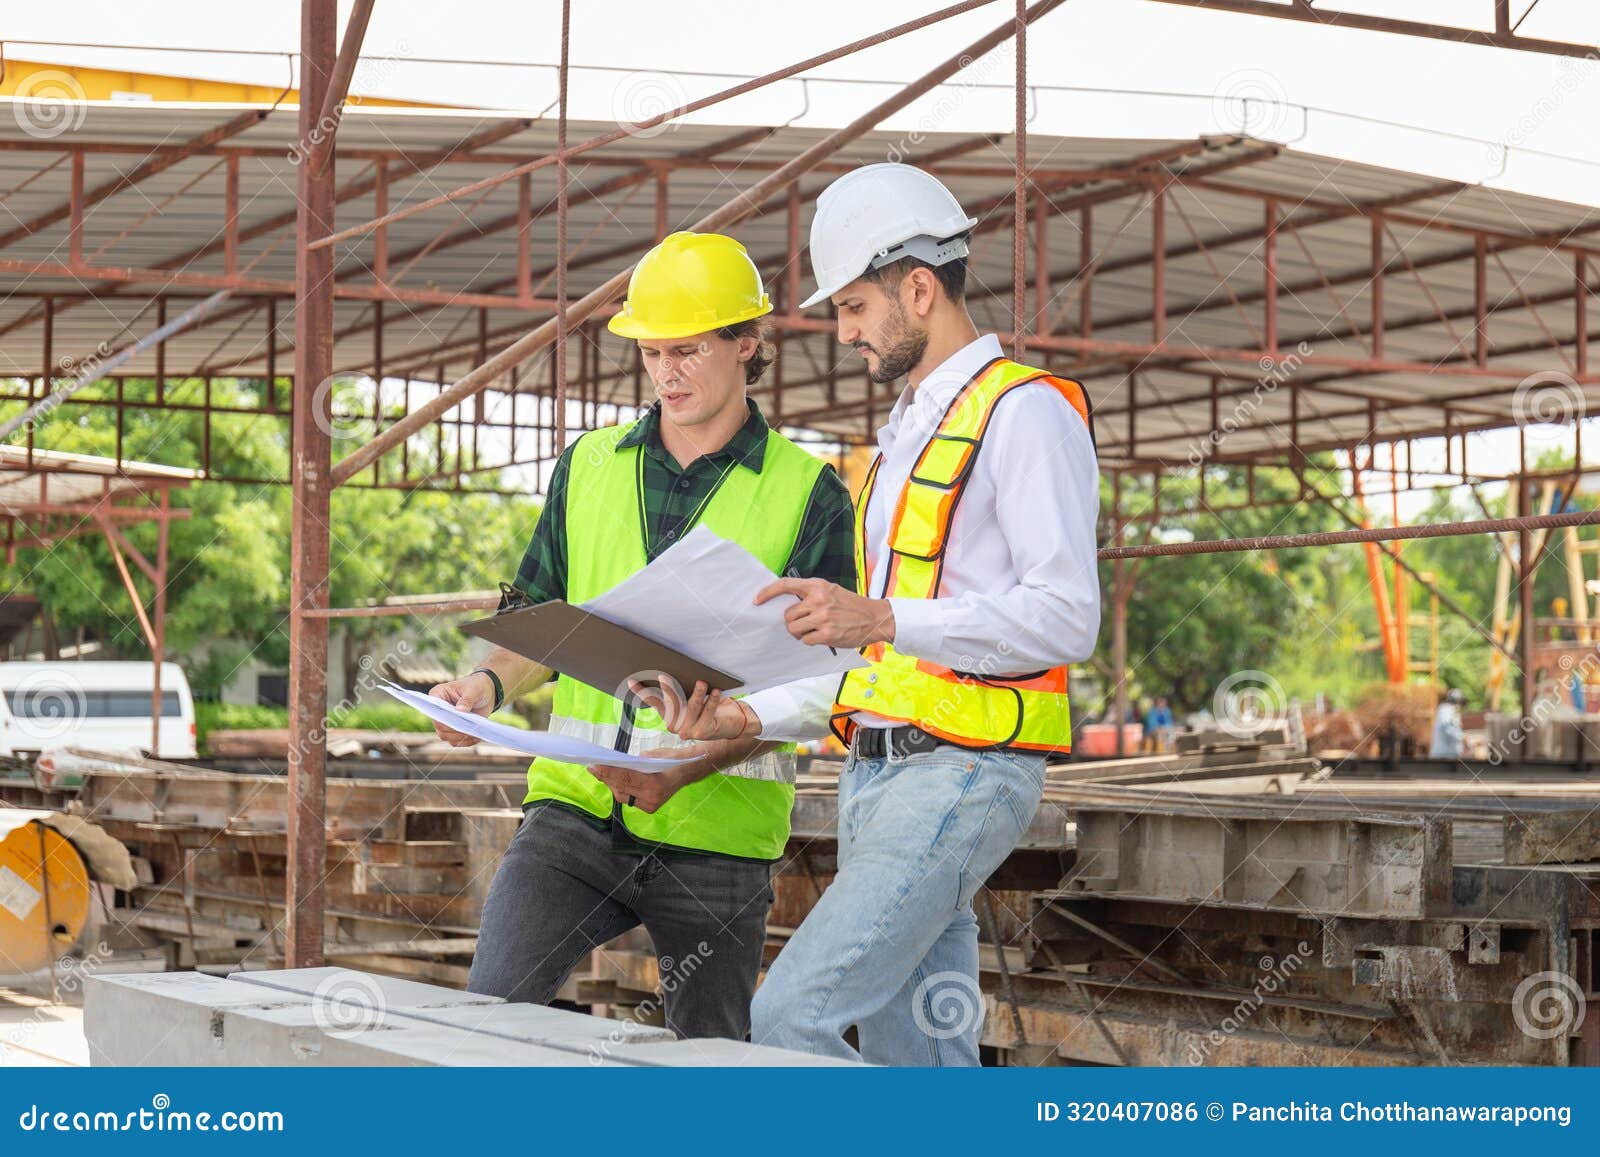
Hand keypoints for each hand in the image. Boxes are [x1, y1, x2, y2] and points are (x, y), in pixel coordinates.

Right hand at [426, 672, 495, 746]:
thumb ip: (467, 699)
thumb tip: (460, 711)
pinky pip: (455, 741)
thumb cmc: (477, 686)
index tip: (457, 721)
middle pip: (440, 727)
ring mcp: (445, 721)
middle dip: (455, 730)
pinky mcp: (454, 730)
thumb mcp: (473, 689)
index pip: (434, 711)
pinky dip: (465, 741)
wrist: (486, 692)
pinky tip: (477, 737)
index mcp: (437, 695)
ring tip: (475, 734)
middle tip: (470, 729)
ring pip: (446, 736)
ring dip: (460, 738)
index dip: (443, 719)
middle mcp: (438, 710)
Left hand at [588, 750, 705, 812]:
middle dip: (605, 777)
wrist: (688, 771)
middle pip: (622, 788)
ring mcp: (651, 805)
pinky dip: (620, 789)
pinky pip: (628, 799)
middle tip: (592, 767)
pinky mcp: (649, 809)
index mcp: (655, 783)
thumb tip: (616, 764)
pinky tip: (611, 780)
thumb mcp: (653, 754)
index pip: (626, 777)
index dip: (608, 771)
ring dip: (610, 784)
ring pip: (622, 795)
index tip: (594, 765)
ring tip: (598, 772)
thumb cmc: (671, 758)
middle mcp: (652, 798)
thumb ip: (635, 762)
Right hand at [627, 676, 758, 741]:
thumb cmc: (708, 708)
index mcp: (670, 718)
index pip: (654, 703)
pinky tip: (715, 691)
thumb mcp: (691, 699)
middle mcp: (676, 727)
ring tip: (701, 682)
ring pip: (691, 708)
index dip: (643, 692)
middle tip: (664, 677)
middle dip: (668, 690)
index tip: (632, 681)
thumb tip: (668, 673)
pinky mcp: (704, 731)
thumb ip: (681, 692)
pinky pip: (707, 713)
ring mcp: (690, 731)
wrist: (730, 725)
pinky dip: (711, 701)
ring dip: (696, 694)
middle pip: (671, 704)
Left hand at [754, 578, 895, 649]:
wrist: (874, 617)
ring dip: (800, 633)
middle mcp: (819, 599)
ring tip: (814, 630)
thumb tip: (788, 606)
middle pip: (788, 615)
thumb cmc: (851, 605)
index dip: (768, 592)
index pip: (785, 585)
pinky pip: (806, 640)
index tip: (757, 600)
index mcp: (818, 585)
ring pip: (794, 629)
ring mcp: (823, 617)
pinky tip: (823, 636)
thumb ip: (811, 595)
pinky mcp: (827, 634)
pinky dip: (811, 641)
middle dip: (794, 622)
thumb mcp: (831, 591)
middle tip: (807, 623)